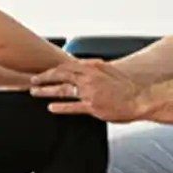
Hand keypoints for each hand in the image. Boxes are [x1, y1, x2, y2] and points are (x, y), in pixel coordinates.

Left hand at [30, 59, 150, 122]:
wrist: (139, 97)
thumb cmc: (126, 85)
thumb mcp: (108, 70)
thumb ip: (93, 68)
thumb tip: (80, 66)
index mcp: (92, 66)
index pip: (66, 66)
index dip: (52, 69)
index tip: (44, 72)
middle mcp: (89, 77)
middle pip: (60, 75)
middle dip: (44, 78)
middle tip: (32, 81)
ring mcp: (90, 92)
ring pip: (62, 89)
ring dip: (46, 90)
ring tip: (35, 92)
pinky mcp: (93, 106)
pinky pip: (72, 106)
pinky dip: (60, 106)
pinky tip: (51, 107)